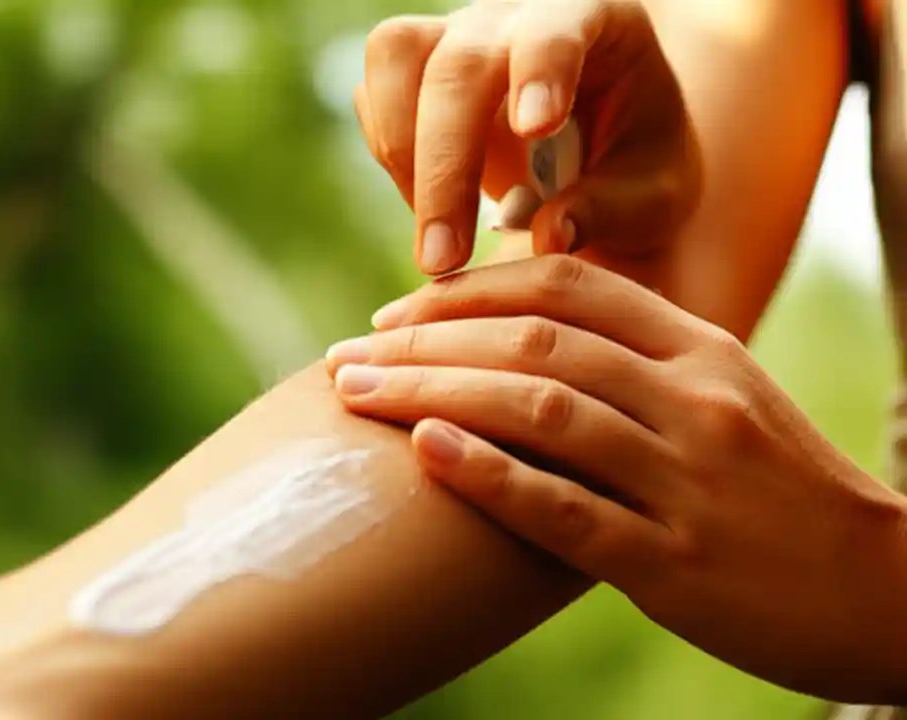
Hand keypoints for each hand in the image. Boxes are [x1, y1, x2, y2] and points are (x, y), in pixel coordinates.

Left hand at [325, 255, 906, 702]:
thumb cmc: (781, 490)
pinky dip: (487, 475)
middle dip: (424, 342)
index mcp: (702, 348)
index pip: (567, 286)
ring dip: (432, 395)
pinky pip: (564, 508)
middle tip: (347, 355)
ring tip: (356, 393)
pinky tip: (423, 452)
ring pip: (540, 411)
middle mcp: (693, 399)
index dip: (467, 290)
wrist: (884, 591)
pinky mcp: (673, 564)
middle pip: (534, 344)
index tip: (396, 311)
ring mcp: (686, 480)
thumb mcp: (724, 397)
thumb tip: (512, 340)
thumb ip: (634, 360)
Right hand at [355, 0, 700, 273]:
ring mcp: (456, 34)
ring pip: (393, 53)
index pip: (555, 28)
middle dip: (446, 165)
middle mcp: (515, 16)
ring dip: (400, 151)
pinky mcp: (411, 67)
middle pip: (459, 62)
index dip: (541, 69)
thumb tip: (548, 238)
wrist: (596, 151)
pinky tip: (434, 208)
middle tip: (445, 259)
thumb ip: (608, 211)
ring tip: (435, 236)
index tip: (535, 129)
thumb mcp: (653, 197)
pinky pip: (374, 96)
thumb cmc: (636, 165)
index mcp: (595, 21)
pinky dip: (392, 159)